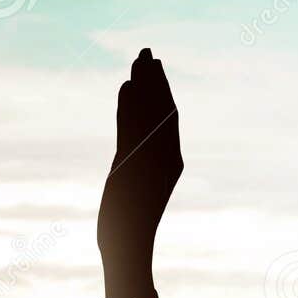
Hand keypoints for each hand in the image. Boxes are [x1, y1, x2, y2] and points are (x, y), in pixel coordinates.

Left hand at [97, 48, 181, 295]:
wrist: (128, 245)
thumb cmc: (128, 225)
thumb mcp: (134, 187)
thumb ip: (135, 164)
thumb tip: (127, 151)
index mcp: (172, 160)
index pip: (167, 116)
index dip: (161, 90)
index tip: (154, 68)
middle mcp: (165, 155)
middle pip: (160, 108)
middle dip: (153, 78)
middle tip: (146, 52)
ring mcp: (151, 160)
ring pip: (148, 113)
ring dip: (142, 83)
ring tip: (137, 59)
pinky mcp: (133, 165)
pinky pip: (132, 127)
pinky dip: (129, 105)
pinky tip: (126, 86)